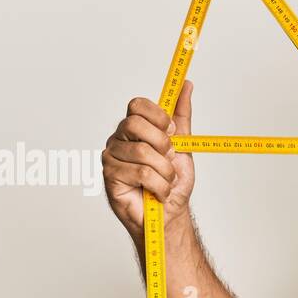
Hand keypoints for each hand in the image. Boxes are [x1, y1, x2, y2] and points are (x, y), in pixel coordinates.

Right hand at [102, 80, 196, 235]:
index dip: (158, 117)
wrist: (171, 213)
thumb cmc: (172, 182)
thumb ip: (182, 114)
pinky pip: (141, 173)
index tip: (171, 132)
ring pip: (142, 153)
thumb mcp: (183, 145)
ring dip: (164, 171)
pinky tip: (158, 192)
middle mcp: (120, 140)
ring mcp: (112, 157)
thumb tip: (186, 84)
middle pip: (135, 124)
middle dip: (162, 144)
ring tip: (166, 182)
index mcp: (135, 129)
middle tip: (169, 159)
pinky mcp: (110, 177)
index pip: (138, 105)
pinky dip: (159, 186)